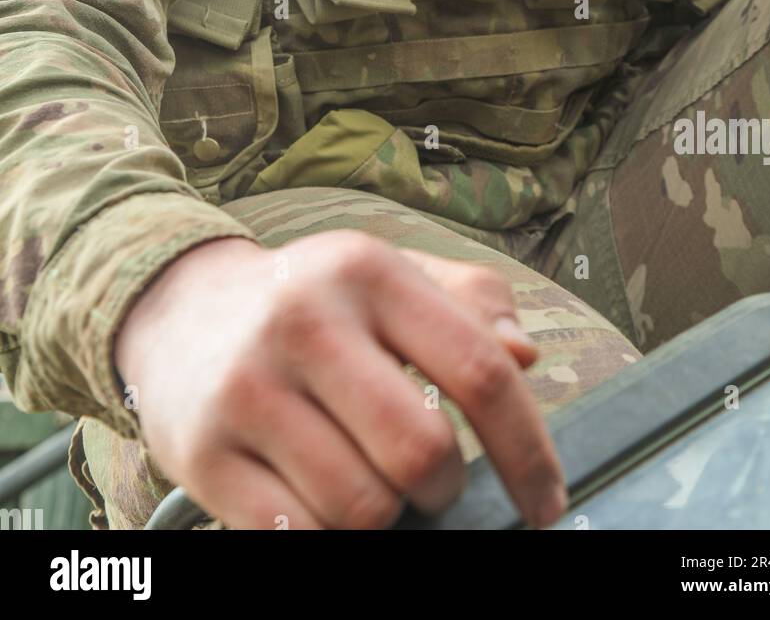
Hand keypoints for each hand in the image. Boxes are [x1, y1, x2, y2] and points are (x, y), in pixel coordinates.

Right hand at [114, 233, 566, 530]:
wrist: (180, 309)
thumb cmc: (314, 301)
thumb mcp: (389, 274)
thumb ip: (470, 300)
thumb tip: (526, 355)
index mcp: (368, 270)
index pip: (479, 370)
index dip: (528, 450)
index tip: (548, 503)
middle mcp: (306, 320)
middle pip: (422, 452)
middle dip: (442, 488)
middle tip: (428, 481)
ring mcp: (248, 388)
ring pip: (362, 509)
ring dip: (383, 515)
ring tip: (364, 479)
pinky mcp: (204, 453)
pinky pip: (298, 538)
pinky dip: (325, 535)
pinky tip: (318, 501)